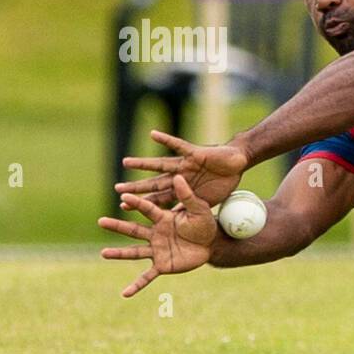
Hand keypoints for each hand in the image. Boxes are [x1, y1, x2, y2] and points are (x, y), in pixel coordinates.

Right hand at [98, 174, 217, 297]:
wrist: (212, 245)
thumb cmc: (205, 224)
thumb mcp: (199, 209)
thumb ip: (187, 196)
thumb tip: (180, 176)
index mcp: (163, 218)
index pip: (147, 209)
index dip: (136, 202)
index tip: (123, 194)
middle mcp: (155, 234)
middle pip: (133, 230)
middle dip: (117, 226)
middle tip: (100, 221)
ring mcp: (157, 250)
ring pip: (134, 252)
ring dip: (119, 254)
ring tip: (103, 254)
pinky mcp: (162, 265)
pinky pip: (147, 277)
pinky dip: (136, 285)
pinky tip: (124, 293)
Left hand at [115, 129, 248, 207]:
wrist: (236, 164)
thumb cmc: (222, 182)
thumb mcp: (205, 201)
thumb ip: (188, 205)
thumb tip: (173, 218)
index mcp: (181, 189)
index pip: (159, 197)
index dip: (143, 202)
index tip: (124, 206)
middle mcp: (179, 176)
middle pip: (154, 182)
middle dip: (137, 186)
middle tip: (117, 188)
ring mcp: (185, 165)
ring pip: (160, 165)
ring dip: (144, 164)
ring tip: (126, 162)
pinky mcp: (194, 153)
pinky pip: (178, 145)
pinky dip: (166, 140)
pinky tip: (153, 135)